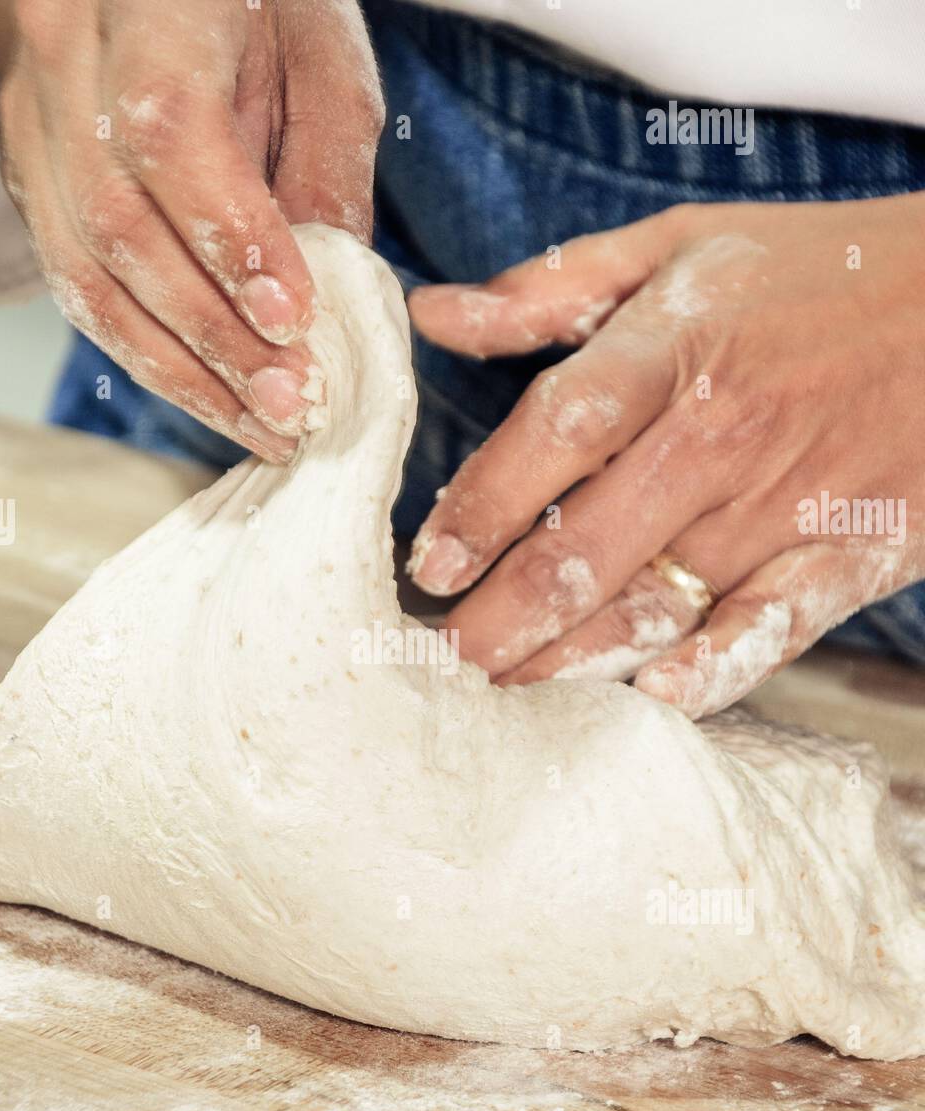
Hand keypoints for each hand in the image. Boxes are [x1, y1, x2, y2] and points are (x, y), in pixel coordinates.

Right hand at [0, 0, 383, 459]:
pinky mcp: (29, 178)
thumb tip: (335, 301)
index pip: (170, 133)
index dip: (232, 240)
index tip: (295, 320)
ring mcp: (31, 122)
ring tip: (260, 424)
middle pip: (119, 224)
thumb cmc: (256, 5)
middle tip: (291, 402)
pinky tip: (210, 396)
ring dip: (180, 370)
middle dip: (214, 334)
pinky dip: (148, 354)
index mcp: (148, 5)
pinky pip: (75, 286)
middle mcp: (66, 57)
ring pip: (84, 275)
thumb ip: (327, 173)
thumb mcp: (322, 63)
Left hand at [408, 194, 924, 716]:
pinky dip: (716, 669)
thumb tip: (430, 314)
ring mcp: (784, 504)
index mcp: (671, 348)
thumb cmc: (814, 273)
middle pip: (586, 545)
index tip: (425, 568)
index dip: (480, 508)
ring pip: (658, 601)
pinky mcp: (846, 554)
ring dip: (573, 660)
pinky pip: (770, 626)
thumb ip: (549, 289)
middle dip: (501, 617)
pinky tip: (653, 702)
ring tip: (505, 697)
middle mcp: (718, 435)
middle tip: (443, 663)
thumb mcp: (679, 246)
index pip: (554, 435)